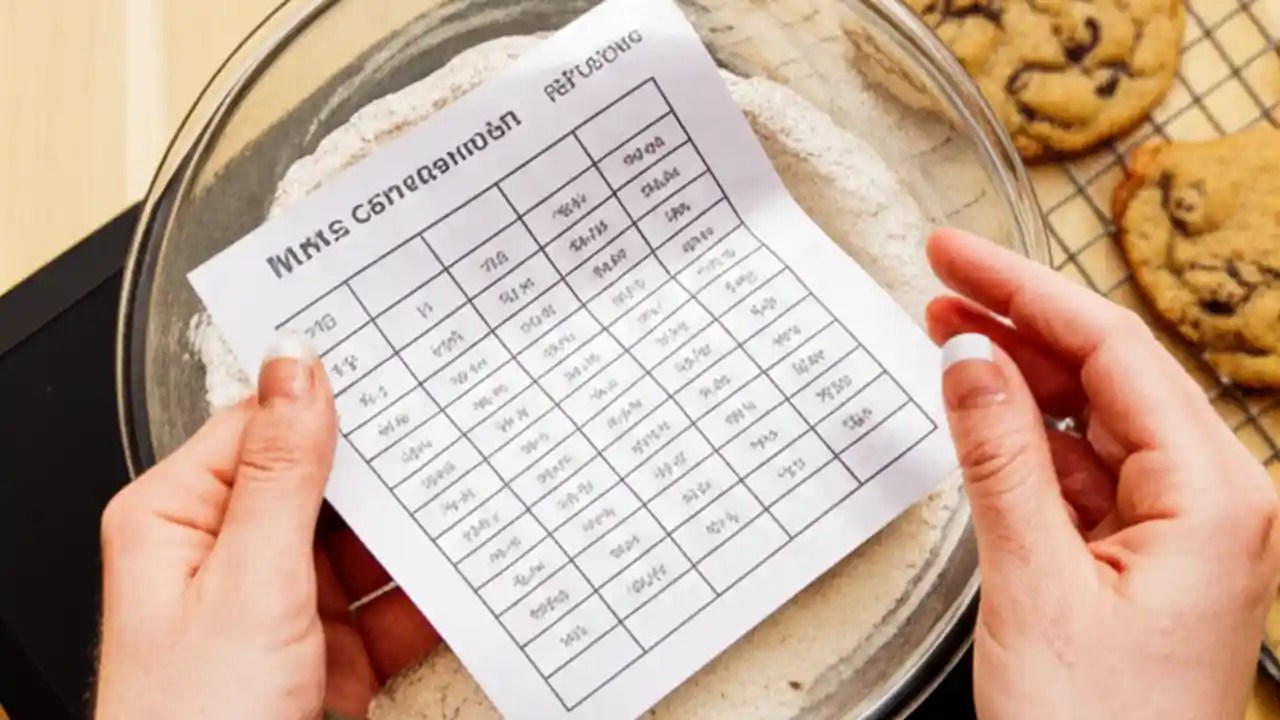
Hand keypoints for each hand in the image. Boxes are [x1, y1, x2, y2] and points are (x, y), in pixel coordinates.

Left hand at [95, 336, 439, 718]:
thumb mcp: (248, 581)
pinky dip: (426, 591)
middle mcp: (229, 555)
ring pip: (363, 542)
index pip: (260, 424)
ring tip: (472, 495)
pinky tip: (463, 570)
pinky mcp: (325, 651)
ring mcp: (281, 604)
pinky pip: (386, 602)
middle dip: (383, 469)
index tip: (395, 368)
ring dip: (413, 531)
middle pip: (321, 482)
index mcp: (181, 518)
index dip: (326, 395)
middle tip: (452, 429)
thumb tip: (296, 367)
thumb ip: (283, 472)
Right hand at [927, 229, 1279, 718]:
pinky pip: (1081, 472)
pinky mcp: (1142, 557)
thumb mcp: (1034, 583)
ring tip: (947, 334)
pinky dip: (1025, 439)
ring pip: (1091, 420)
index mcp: (1214, 497)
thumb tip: (969, 360)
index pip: (1112, 352)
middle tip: (939, 280)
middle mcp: (1210, 501)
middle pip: (1107, 375)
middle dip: (1019, 324)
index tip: (957, 253)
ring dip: (1019, 378)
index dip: (1026, 289)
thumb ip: (999, 458)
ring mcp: (1177, 530)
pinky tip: (981, 414)